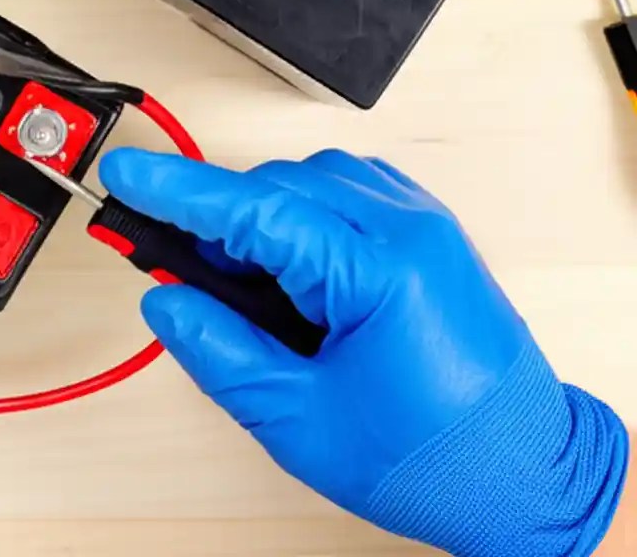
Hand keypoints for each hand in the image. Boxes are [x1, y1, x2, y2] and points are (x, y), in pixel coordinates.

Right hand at [100, 148, 628, 556]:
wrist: (523, 474)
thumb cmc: (430, 458)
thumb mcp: (298, 419)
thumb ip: (220, 351)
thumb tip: (165, 302)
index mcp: (380, 272)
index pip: (254, 209)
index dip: (178, 190)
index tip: (126, 174)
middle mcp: (410, 231)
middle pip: (281, 185)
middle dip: (217, 215)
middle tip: (171, 262)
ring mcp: (428, 227)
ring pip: (315, 181)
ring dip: (262, 216)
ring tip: (238, 279)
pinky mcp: (432, 236)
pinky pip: (351, 193)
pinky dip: (305, 216)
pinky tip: (290, 266)